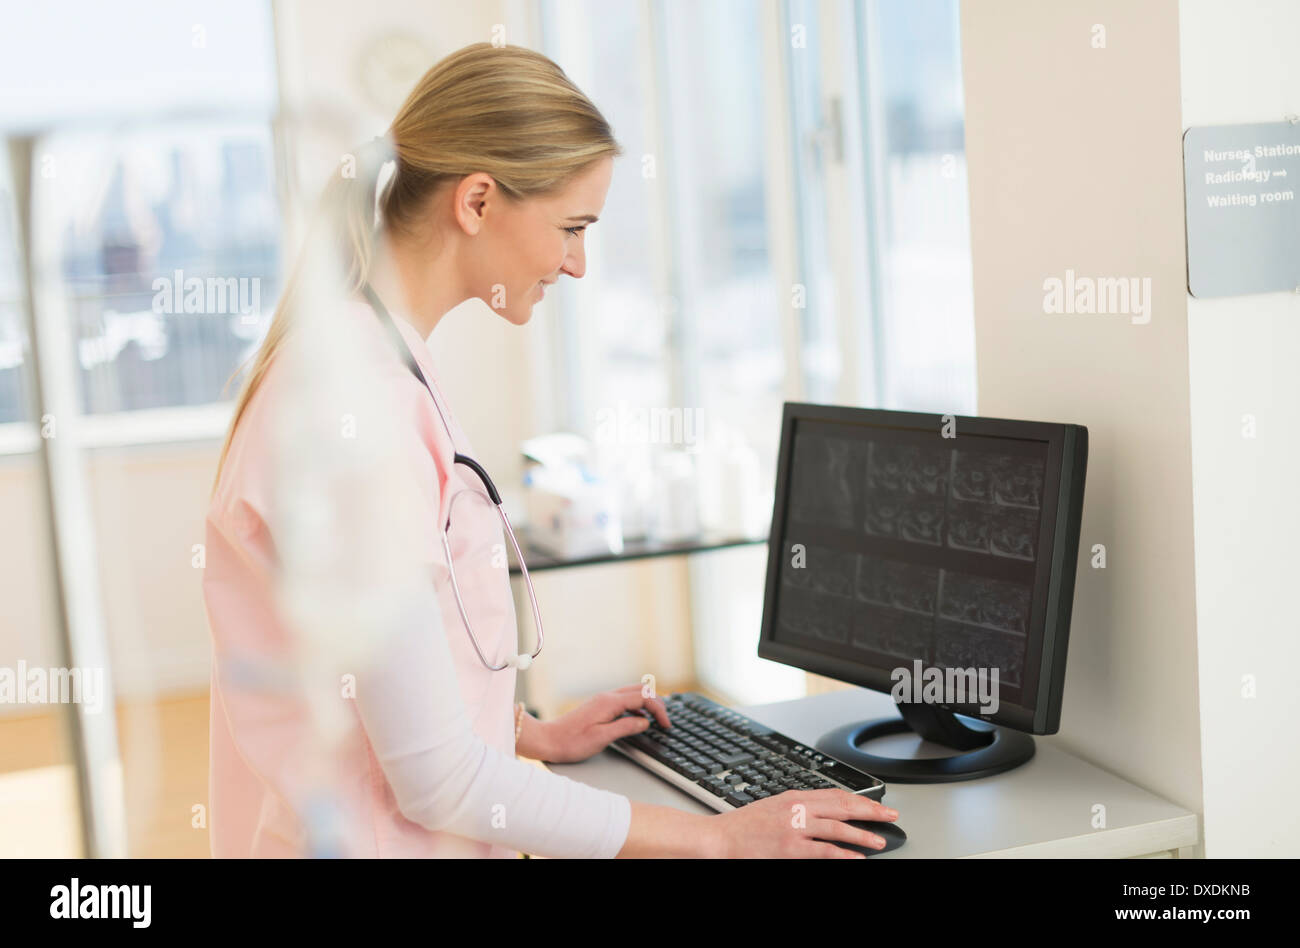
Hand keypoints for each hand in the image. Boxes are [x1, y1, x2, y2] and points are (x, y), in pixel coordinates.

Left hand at [535, 684, 671, 763]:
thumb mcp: (602, 738)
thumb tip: (645, 722)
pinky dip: (636, 706)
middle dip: (657, 702)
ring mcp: (602, 700)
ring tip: (657, 718)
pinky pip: (623, 700)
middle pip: (640, 689)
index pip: (643, 696)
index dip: (659, 709)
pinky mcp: (598, 706)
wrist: (549, 740)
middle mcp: (607, 697)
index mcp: (610, 702)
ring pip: (632, 693)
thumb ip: (626, 727)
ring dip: (647, 702)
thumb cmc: (572, 742)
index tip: (666, 724)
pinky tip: (638, 718)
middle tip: (666, 719)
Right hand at [712, 789, 899, 857]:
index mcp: (794, 796)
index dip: (861, 798)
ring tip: (879, 840)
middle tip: (890, 816)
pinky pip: (824, 851)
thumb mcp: (773, 807)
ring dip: (863, 834)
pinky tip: (857, 858)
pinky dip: (844, 854)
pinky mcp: (790, 849)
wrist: (719, 839)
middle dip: (870, 810)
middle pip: (843, 806)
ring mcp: (795, 828)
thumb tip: (824, 811)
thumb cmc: (742, 827)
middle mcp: (797, 808)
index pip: (836, 794)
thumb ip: (798, 807)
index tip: (877, 803)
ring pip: (838, 828)